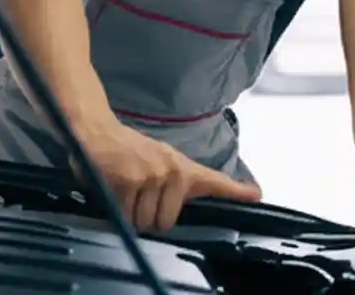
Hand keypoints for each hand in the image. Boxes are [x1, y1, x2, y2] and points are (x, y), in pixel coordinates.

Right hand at [73, 119, 261, 231]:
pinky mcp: (130, 181)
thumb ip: (176, 185)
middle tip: (139, 197)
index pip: (214, 181)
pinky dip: (116, 210)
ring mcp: (152, 176)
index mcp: (183, 167)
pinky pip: (126, 216)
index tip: (255, 195)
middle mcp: (173, 171)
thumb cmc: (128, 152)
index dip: (235, 191)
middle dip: (149, 218)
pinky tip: (114, 190)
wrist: (99, 132)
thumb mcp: (160, 162)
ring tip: (125, 192)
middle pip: (166, 222)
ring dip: (131, 215)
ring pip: (145, 222)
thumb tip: (184, 206)